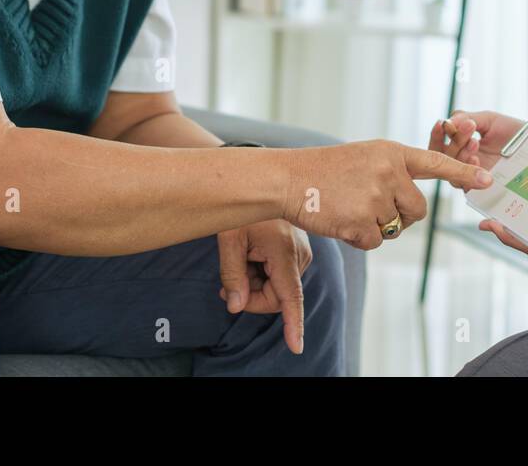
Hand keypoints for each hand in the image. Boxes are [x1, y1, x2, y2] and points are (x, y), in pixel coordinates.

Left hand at [217, 219, 310, 354]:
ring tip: (239, 260)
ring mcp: (301, 254)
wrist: (262, 181)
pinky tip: (250, 258)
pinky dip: (261, 274)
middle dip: (250, 296)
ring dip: (254, 283)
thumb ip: (233, 275)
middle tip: (226, 285)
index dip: (293, 324)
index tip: (296, 346)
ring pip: (276, 289)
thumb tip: (236, 307)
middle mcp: (299, 256)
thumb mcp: (230, 239)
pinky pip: (279, 277)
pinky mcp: (298, 252)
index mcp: (284, 252)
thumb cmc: (243, 207)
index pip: (290, 297)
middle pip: (275, 298)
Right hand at [281, 140, 492, 249]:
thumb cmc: (325, 170)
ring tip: (349, 208)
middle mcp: (388, 172)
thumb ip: (392, 171)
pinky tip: (341, 220)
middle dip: (401, 217)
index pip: (435, 163)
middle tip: (372, 207)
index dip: (463, 172)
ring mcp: (376, 197)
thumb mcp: (364, 157)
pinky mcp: (362, 222)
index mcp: (391, 153)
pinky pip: (375, 242)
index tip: (488, 179)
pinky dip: (359, 238)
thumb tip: (412, 200)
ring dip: (376, 227)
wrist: (288, 178)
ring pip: (395, 228)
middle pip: (417, 210)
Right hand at [428, 110, 526, 181]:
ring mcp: (473, 176)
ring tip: (474, 142)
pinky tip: (476, 160)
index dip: (439, 135)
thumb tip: (447, 122)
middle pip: (442, 159)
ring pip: (452, 173)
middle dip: (453, 143)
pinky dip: (468, 174)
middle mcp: (464, 162)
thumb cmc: (514, 132)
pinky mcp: (484, 190)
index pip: (440, 143)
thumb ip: (467, 117)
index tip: (444, 124)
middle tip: (467, 128)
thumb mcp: (489, 120)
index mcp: (461, 145)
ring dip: (460, 157)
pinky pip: (467, 187)